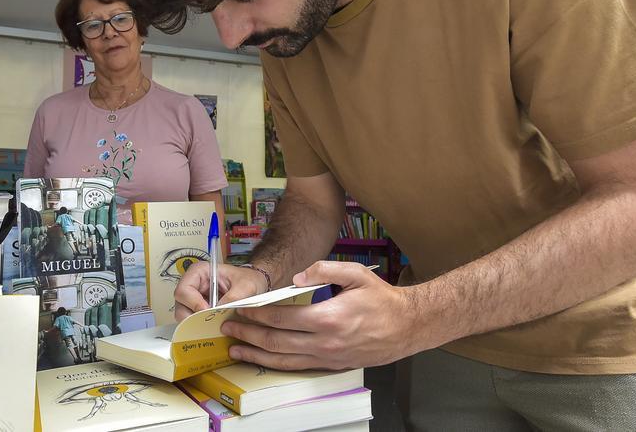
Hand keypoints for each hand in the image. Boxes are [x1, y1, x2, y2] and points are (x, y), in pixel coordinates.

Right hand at [173, 263, 266, 321]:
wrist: (255, 285)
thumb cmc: (249, 279)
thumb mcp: (246, 286)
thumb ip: (234, 297)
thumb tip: (219, 311)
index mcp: (200, 272)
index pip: (184, 290)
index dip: (193, 303)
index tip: (207, 312)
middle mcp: (193, 284)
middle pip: (180, 305)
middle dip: (192, 317)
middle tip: (208, 324)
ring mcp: (195, 297)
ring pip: (184, 315)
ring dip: (195, 323)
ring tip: (212, 327)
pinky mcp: (199, 309)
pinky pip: (192, 320)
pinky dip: (200, 327)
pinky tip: (213, 328)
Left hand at [221, 261, 425, 370]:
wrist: (407, 327)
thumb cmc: (381, 299)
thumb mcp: (356, 274)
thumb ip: (325, 269)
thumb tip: (297, 277)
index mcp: (328, 318)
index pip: (282, 318)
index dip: (257, 314)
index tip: (240, 309)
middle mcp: (324, 342)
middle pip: (276, 341)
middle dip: (248, 334)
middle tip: (228, 328)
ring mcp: (327, 357)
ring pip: (283, 359)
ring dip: (255, 354)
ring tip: (235, 348)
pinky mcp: (330, 365)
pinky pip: (296, 366)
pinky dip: (275, 364)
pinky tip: (261, 359)